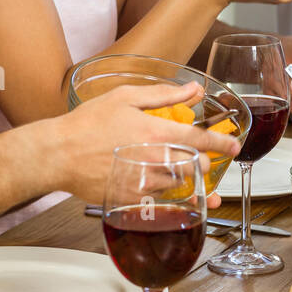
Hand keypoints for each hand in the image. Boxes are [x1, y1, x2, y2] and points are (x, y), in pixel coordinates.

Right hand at [47, 81, 236, 206]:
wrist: (57, 154)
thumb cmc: (87, 123)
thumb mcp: (126, 97)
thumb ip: (165, 94)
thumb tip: (194, 89)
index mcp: (156, 132)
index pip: (201, 140)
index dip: (222, 143)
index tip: (233, 146)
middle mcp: (154, 159)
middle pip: (196, 166)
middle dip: (204, 162)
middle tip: (202, 158)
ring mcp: (143, 182)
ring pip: (179, 184)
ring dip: (186, 178)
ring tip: (181, 172)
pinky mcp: (130, 199)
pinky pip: (159, 201)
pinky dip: (167, 196)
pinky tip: (165, 190)